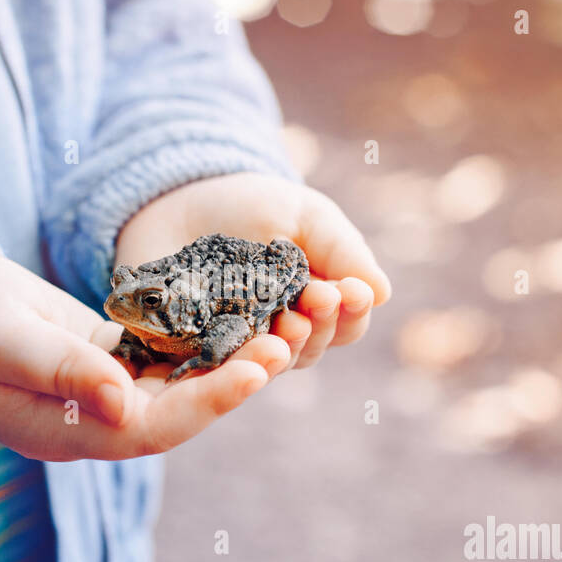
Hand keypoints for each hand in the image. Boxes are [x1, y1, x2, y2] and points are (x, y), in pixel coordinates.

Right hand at [0, 251, 288, 460]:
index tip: (256, 371)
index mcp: (64, 433)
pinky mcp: (111, 361)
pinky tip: (241, 312)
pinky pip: (166, 358)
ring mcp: (103, 394)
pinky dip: (202, 338)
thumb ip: (60, 371)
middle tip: (287, 343)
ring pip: (180, 385)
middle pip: (179, 411)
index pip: (151, 429)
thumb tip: (125, 404)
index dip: (207, 403)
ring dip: (228, 359)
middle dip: (234, 380)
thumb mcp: (2, 340)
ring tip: (279, 325)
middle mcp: (93, 423)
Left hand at [115, 173, 390, 369]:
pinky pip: (221, 362)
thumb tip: (381, 293)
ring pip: (274, 360)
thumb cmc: (252, 207)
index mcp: (318, 305)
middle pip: (315, 346)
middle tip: (320, 297)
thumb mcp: (306, 216)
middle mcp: (284, 334)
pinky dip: (235, 355)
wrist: (180, 199)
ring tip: (290, 322)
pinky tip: (243, 340)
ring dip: (287, 345)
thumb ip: (341, 249)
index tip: (352, 290)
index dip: (353, 310)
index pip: (347, 323)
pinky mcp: (197, 349)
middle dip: (322, 323)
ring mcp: (241, 345)